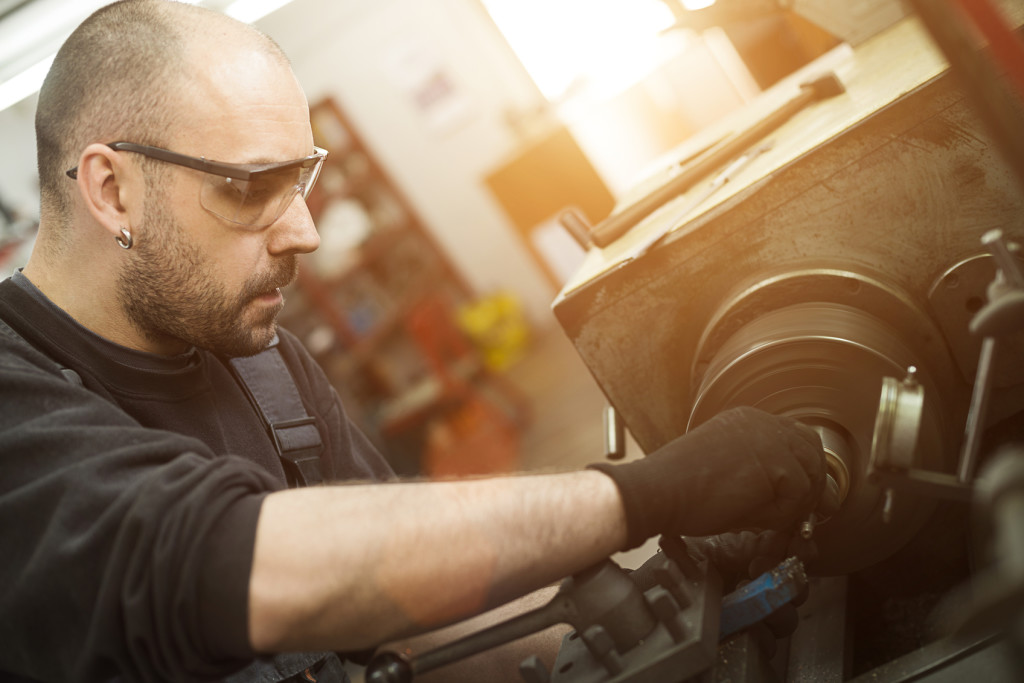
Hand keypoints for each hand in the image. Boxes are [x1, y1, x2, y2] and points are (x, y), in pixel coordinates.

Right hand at [590, 406, 825, 547]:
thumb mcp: (722, 469)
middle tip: (797, 516)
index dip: (800, 469)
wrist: (657, 491)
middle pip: (811, 450)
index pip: (794, 438)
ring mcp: (771, 439)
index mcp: (746, 420)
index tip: (796, 498)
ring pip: (808, 477)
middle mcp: (761, 422)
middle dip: (810, 486)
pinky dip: (779, 516)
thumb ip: (756, 473)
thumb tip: (790, 498)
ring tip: (759, 520)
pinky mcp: (776, 464)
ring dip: (790, 506)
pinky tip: (750, 519)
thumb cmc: (677, 489)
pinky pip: (798, 498)